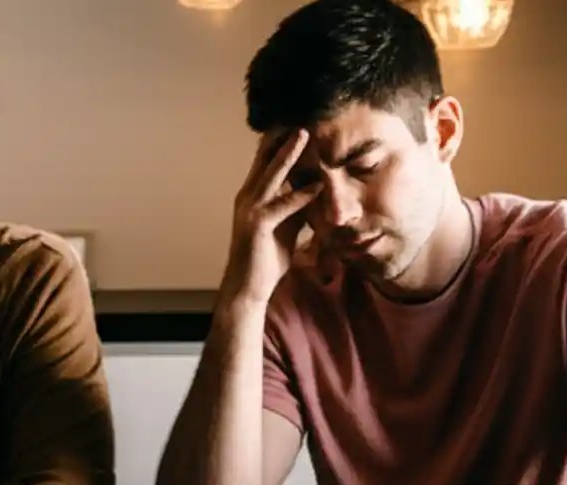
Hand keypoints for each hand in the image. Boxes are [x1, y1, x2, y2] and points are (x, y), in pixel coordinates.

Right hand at [222, 129, 323, 303]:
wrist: (249, 288)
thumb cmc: (267, 259)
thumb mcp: (286, 227)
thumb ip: (297, 207)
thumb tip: (315, 190)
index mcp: (253, 196)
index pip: (266, 162)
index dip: (280, 142)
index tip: (297, 122)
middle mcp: (247, 197)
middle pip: (265, 160)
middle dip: (281, 137)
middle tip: (298, 114)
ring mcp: (251, 210)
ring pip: (271, 175)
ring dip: (288, 154)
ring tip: (304, 134)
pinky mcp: (258, 225)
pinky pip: (283, 205)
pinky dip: (301, 194)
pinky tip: (318, 185)